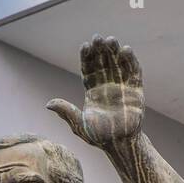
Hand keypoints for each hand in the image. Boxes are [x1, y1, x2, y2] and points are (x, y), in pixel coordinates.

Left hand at [48, 35, 143, 149]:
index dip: (87, 58)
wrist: (119, 144)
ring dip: (114, 51)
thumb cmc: (99, 137)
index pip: (89, 70)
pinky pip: (133, 71)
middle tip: (98, 38)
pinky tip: (125, 50)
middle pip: (103, 63)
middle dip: (100, 50)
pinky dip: (130, 60)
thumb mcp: (80, 125)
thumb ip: (67, 112)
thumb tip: (48, 104)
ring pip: (117, 64)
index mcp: (92, 92)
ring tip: (111, 40)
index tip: (85, 46)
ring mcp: (121, 86)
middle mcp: (107, 86)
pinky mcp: (136, 89)